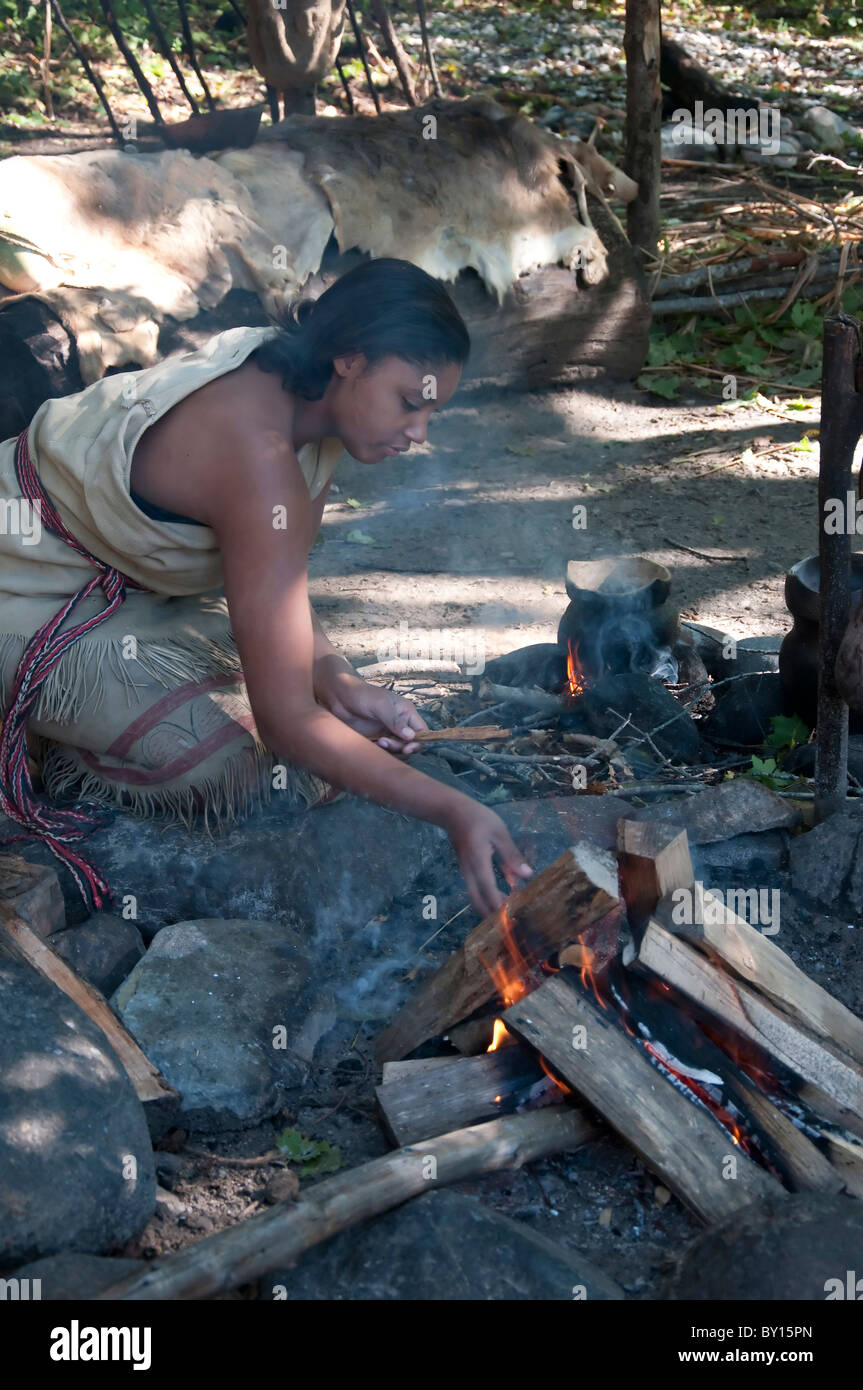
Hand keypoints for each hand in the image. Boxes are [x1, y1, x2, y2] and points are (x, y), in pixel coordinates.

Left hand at [323, 671, 428, 755]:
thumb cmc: (361, 694)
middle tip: (386, 742)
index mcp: (406, 712)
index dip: (418, 742)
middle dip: (402, 747)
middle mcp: (399, 724)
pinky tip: (373, 744)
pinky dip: (381, 752)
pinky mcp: (375, 739)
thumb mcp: (380, 705)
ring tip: (379, 742)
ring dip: (391, 750)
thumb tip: (411, 736)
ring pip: (398, 749)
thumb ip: (395, 721)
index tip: (407, 748)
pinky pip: (384, 751)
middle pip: (410, 744)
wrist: (338, 697)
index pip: (421, 731)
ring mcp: (387, 732)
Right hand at [444, 800, 533, 917]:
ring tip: (509, 910)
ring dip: (489, 906)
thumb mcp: (499, 832)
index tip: (511, 917)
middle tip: (510, 920)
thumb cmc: (478, 818)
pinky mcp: (465, 870)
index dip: (498, 904)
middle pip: (477, 900)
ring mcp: (465, 871)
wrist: (452, 813)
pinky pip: (474, 890)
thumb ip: (512, 854)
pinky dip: (486, 898)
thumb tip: (526, 874)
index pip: (487, 888)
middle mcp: (469, 870)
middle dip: (492, 914)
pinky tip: (500, 896)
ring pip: (474, 897)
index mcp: (478, 860)